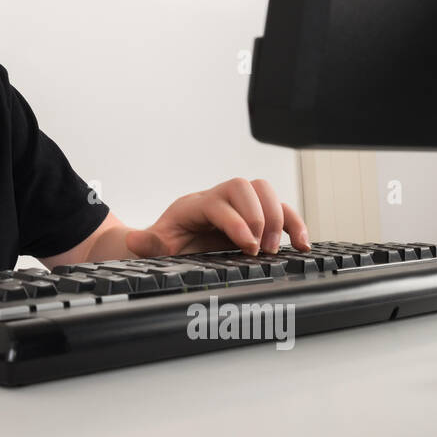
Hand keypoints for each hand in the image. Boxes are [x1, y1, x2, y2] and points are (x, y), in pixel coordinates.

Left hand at [124, 177, 310, 257]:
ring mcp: (239, 206)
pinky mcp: (256, 217)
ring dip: (277, 218)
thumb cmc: (167, 243)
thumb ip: (149, 244)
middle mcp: (219, 198)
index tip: (246, 247)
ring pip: (265, 191)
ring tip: (274, 250)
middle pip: (246, 186)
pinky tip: (302, 245)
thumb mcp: (155, 246)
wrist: (172, 243)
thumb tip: (135, 239)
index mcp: (194, 204)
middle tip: (259, 249)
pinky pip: (280, 210)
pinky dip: (294, 224)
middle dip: (258, 217)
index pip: (219, 202)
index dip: (236, 222)